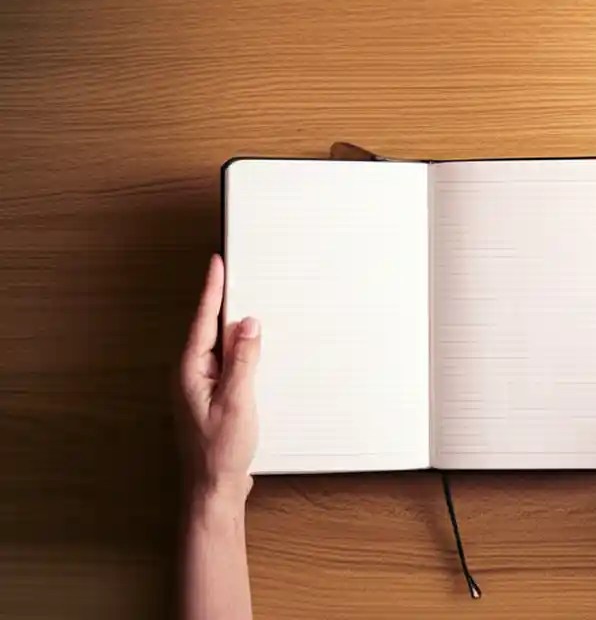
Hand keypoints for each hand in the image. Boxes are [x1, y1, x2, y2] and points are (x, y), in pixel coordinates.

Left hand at [178, 254, 260, 505]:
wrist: (212, 490)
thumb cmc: (220, 451)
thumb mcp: (238, 401)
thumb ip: (244, 360)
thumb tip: (248, 325)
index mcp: (189, 371)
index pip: (203, 320)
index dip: (212, 290)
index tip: (217, 263)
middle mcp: (189, 375)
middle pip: (208, 329)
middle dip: (222, 302)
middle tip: (235, 275)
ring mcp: (198, 388)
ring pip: (217, 347)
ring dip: (233, 329)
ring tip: (247, 306)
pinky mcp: (210, 399)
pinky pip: (225, 364)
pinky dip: (238, 352)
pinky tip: (251, 350)